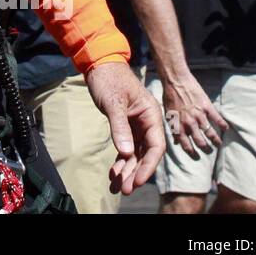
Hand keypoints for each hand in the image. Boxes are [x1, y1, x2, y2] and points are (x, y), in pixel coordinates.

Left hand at [85, 60, 165, 194]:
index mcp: (152, 115)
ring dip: (127, 170)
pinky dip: (120, 160)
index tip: (137, 180)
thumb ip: (120, 127)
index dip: (148, 165)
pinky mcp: (126, 127)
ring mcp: (137, 126)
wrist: (99, 65)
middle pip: (146, 154)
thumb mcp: (113, 103)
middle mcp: (148, 122)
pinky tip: (113, 173)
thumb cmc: (109, 79)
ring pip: (135, 153)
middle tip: (125, 189)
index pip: (156, 146)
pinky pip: (126, 148)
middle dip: (135, 172)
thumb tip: (126, 153)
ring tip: (117, 187)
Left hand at [160, 72, 227, 156]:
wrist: (176, 80)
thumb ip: (173, 128)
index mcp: (178, 124)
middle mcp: (188, 122)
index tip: (196, 157)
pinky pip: (217, 119)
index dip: (191, 153)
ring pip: (210, 133)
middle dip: (206, 149)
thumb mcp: (168, 113)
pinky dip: (223, 125)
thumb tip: (176, 142)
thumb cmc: (169, 96)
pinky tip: (226, 129)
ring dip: (215, 141)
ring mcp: (199, 115)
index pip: (185, 144)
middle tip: (209, 151)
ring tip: (218, 144)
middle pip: (200, 141)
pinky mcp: (207, 106)